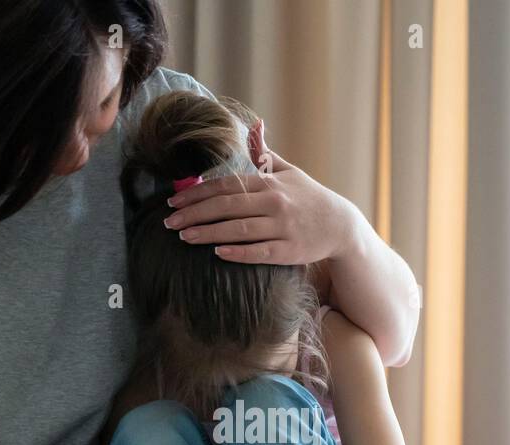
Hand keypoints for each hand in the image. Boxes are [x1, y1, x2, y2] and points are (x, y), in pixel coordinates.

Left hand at [162, 118, 358, 265]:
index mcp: (268, 182)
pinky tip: (217, 253)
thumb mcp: (289, 171)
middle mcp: (274, 202)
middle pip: (226, 206)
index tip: (173, 200)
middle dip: (194, 213)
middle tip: (169, 222)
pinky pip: (259, 252)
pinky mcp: (289, 251)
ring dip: (208, 233)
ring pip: (239, 229)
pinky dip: (238, 252)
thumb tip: (253, 125)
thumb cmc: (309, 197)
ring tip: (184, 237)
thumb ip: (265, 152)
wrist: (341, 225)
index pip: (225, 185)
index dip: (196, 193)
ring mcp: (282, 227)